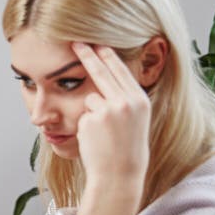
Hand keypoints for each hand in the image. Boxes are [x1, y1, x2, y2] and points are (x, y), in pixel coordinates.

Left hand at [71, 43, 150, 202]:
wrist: (119, 172)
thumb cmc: (125, 148)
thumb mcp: (134, 119)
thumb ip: (124, 99)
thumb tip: (106, 83)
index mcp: (139, 100)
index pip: (120, 71)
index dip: (107, 56)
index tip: (98, 43)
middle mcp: (125, 101)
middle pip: (101, 72)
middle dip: (87, 55)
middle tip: (75, 42)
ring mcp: (107, 110)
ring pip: (89, 99)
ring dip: (91, 113)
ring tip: (102, 133)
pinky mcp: (91, 120)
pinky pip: (82, 116)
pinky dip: (85, 126)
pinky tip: (95, 139)